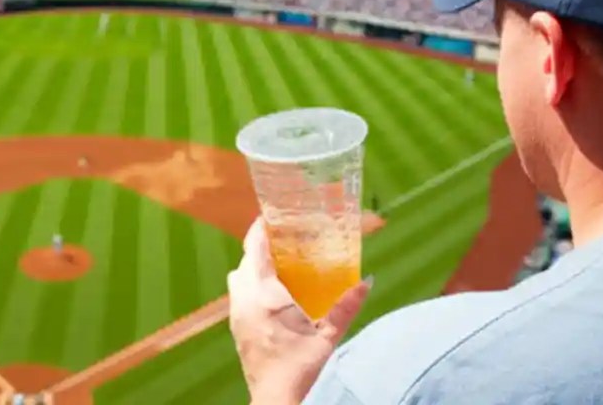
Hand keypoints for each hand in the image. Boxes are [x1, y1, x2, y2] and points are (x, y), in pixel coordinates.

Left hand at [227, 217, 370, 404]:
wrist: (276, 400)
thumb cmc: (300, 368)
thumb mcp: (328, 336)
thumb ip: (346, 306)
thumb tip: (367, 280)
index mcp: (263, 294)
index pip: (254, 248)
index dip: (261, 228)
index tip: (272, 216)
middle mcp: (244, 300)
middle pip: (245, 261)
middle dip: (260, 247)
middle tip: (284, 240)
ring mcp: (236, 314)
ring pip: (238, 278)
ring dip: (253, 267)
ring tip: (279, 265)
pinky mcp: (236, 328)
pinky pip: (239, 295)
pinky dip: (251, 286)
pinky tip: (272, 295)